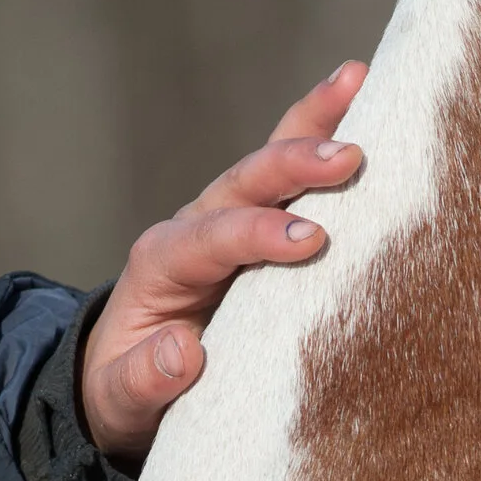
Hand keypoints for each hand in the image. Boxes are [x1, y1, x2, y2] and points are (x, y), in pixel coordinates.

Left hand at [82, 62, 367, 461]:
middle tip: (348, 156)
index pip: (211, 239)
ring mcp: (228, 220)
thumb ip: (144, 381)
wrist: (129, 377)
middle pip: (242, 184)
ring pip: (268, 162)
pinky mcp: (258, 226)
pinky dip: (320, 134)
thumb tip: (182, 353)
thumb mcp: (121, 399)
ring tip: (358, 81)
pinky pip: (289, 177)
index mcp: (161, 264)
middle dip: (292, 166)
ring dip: (311, 124)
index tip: (309, 238)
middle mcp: (195, 227)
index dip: (258, 234)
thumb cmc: (128, 391)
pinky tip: (359, 96)